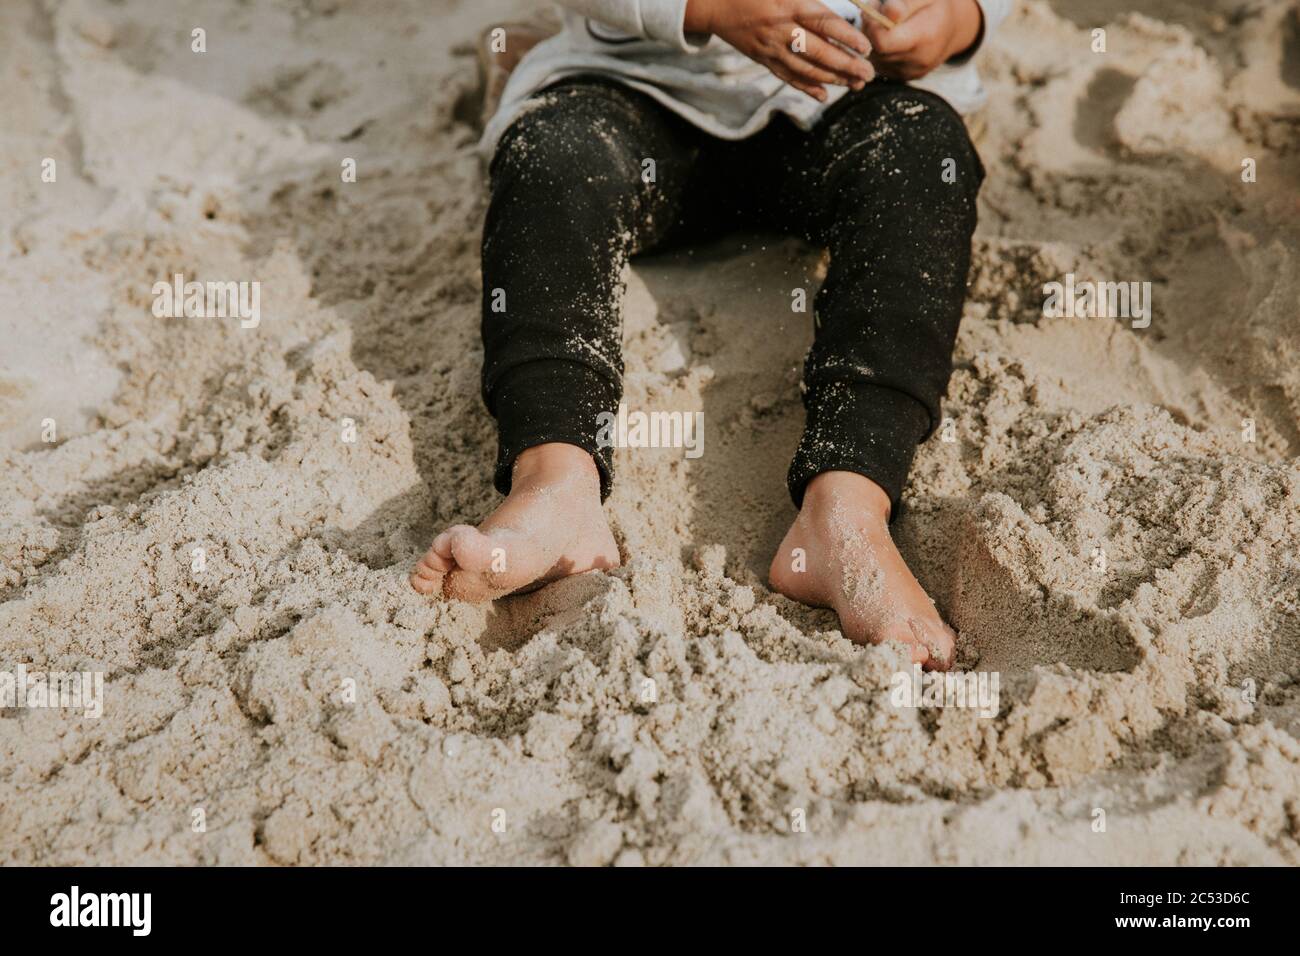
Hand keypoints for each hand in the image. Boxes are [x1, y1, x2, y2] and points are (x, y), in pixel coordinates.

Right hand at [686, 0, 875, 101]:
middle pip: (819, 52)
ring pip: (806, 69)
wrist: (716, 3)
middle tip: (868, 74)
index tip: (866, 48)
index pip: (825, 23)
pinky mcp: (763, 59)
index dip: (847, 36)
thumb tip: (837, 13)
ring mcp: (771, 48)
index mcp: (790, 4)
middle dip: (846, 65)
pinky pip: (787, 76)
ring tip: (854, 84)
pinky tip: (823, 95)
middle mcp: (781, 29)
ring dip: (832, 79)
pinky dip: (806, 87)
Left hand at [861, 0, 982, 80]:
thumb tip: (888, 13)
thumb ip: (905, 2)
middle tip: (881, 10)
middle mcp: (918, 61)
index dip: (873, 25)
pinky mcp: (904, 78)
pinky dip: (880, 51)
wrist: (952, 28)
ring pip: (876, 58)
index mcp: (925, 37)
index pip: (883, 42)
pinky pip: (881, 65)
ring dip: (874, 40)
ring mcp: (911, 73)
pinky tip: (892, 37)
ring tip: (888, 23)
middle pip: (877, 50)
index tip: (878, 8)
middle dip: (873, 30)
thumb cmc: (936, 5)